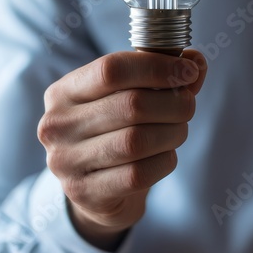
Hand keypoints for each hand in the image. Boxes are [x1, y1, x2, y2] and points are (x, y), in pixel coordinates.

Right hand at [38, 50, 206, 250]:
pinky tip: (165, 155)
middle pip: (131, 104)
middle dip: (173, 103)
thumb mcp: (130, 96)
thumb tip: (196, 60)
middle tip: (187, 105)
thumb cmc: (114, 131)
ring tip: (178, 130)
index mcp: (63, 91)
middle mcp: (57, 125)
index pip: (111, 69)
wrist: (95, 190)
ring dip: (172, 132)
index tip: (187, 71)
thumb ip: (163, 76)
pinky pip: (139, 174)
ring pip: (137, 141)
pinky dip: (164, 161)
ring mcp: (66, 162)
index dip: (157, 66)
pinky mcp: (85, 192)